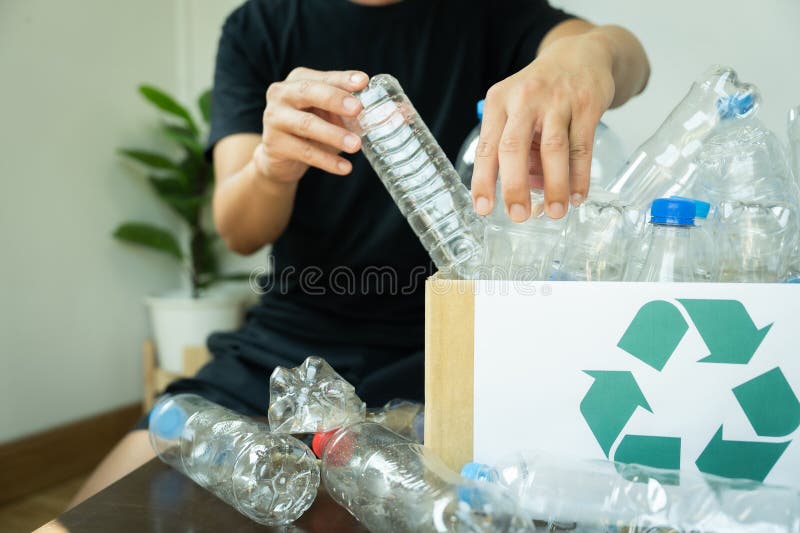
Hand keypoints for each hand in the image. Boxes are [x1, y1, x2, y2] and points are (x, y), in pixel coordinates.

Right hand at [254, 67, 368, 184]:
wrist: (280, 158)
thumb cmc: (311, 130)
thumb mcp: (329, 115)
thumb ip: (351, 109)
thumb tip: (394, 112)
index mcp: (298, 80)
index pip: (323, 77)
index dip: (343, 79)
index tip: (363, 81)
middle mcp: (281, 94)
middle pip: (308, 92)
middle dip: (334, 100)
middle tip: (358, 109)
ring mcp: (274, 118)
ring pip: (307, 124)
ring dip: (334, 135)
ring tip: (356, 145)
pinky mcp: (274, 144)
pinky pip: (305, 152)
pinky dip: (327, 160)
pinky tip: (344, 167)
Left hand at [471, 32, 615, 220]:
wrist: (581, 55)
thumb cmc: (541, 92)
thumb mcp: (516, 108)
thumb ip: (516, 147)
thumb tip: (520, 193)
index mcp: (499, 101)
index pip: (487, 146)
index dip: (484, 180)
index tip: (484, 208)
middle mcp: (524, 99)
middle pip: (514, 147)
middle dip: (514, 186)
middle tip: (518, 216)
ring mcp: (557, 101)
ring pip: (553, 149)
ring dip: (554, 185)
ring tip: (554, 212)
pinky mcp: (587, 104)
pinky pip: (582, 146)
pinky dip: (580, 176)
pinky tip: (577, 196)